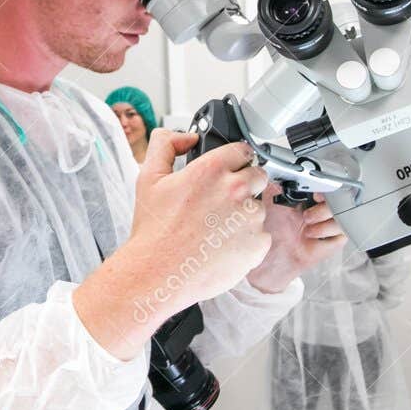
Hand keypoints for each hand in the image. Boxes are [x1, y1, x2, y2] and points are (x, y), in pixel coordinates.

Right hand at [74, 130, 270, 358]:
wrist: (158, 273)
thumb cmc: (154, 231)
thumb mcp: (148, 177)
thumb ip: (166, 144)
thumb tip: (186, 136)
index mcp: (212, 170)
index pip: (242, 150)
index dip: (234, 161)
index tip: (228, 171)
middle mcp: (236, 190)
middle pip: (258, 175)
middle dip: (244, 185)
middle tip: (221, 203)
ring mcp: (250, 218)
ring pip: (259, 207)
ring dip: (245, 214)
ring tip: (217, 229)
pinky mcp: (257, 245)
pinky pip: (262, 235)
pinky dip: (248, 241)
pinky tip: (223, 246)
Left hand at [246, 187, 345, 292]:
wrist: (273, 251)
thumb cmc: (273, 228)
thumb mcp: (272, 199)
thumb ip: (278, 182)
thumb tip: (280, 168)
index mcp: (312, 197)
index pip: (330, 186)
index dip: (328, 186)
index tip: (317, 190)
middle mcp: (323, 209)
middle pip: (341, 199)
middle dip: (327, 201)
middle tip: (315, 201)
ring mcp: (330, 225)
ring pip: (342, 214)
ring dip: (323, 218)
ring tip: (307, 223)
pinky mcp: (334, 240)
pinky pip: (342, 232)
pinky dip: (326, 232)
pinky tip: (311, 235)